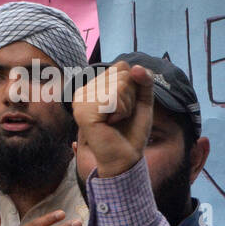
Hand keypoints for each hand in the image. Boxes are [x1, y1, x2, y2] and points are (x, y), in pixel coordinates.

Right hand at [72, 62, 154, 177]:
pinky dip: (120, 112)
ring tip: (115, 121)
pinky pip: (114, 98)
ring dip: (126, 106)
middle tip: (120, 117)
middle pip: (122, 73)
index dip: (134, 88)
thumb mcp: (142, 101)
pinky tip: (110, 124)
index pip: (122, 67)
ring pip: (119, 85)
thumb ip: (143, 81)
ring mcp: (81, 100)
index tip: (126, 108)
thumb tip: (135, 66)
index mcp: (94, 87)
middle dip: (131, 97)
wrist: (125, 158)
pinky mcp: (83, 110)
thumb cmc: (131, 132)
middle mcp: (84, 90)